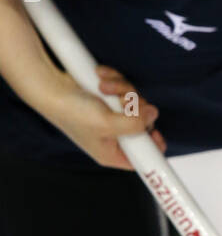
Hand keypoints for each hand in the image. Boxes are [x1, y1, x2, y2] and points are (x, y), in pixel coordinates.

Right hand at [45, 64, 165, 169]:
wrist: (52, 88)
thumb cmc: (72, 112)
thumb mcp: (107, 124)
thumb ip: (135, 124)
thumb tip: (152, 115)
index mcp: (114, 152)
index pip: (144, 157)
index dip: (153, 145)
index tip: (154, 131)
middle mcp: (115, 136)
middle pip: (145, 123)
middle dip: (135, 106)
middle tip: (123, 102)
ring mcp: (113, 116)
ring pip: (136, 101)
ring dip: (122, 89)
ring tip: (104, 87)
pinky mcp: (110, 99)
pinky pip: (125, 88)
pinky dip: (115, 81)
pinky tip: (101, 79)